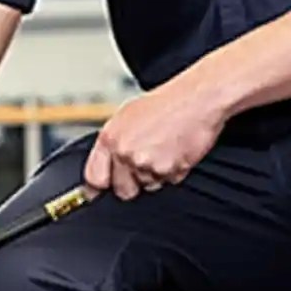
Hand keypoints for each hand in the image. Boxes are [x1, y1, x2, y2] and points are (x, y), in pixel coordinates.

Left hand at [84, 75, 226, 199]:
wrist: (197, 99)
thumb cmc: (165, 103)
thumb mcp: (128, 116)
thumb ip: (113, 143)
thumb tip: (103, 166)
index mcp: (110, 138)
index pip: (94, 177)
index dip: (99, 186)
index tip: (101, 191)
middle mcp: (125, 152)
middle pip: (122, 190)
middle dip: (133, 183)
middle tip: (145, 161)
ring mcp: (146, 163)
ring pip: (147, 186)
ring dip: (155, 174)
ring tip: (163, 148)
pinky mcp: (169, 171)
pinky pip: (168, 182)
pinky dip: (173, 171)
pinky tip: (175, 150)